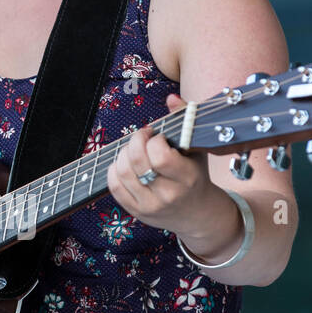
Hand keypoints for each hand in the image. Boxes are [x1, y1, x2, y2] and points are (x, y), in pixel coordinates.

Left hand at [106, 92, 216, 235]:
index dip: (154, 140)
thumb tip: (171, 98)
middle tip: (143, 138)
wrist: (197, 214)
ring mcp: (150, 206)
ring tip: (134, 150)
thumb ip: (185, 120)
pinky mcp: (136, 212)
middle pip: (137, 162)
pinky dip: (114, 169)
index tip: (158, 136)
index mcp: (187, 178)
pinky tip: (126, 164)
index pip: (160, 157)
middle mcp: (168, 195)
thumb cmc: (196, 176)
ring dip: (123, 153)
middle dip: (136, 141)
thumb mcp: (197, 149)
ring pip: (122, 172)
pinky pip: (114, 186)